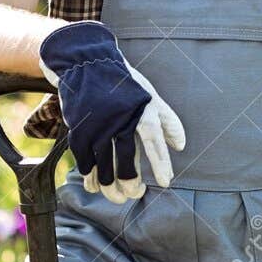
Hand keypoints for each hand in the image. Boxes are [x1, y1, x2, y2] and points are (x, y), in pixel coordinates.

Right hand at [37, 20, 185, 201]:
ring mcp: (97, 125)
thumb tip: (182, 146)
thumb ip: (168, 121)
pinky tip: (95, 186)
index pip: (153, 139)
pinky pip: (85, 162)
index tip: (167, 181)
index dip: (161, 162)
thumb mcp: (150, 96)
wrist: (87, 64)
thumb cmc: (124, 83)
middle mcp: (120, 118)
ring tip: (117, 197)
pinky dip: (90, 177)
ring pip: (104, 166)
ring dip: (110, 187)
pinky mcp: (79, 130)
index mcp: (141, 108)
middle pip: (125, 160)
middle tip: (135, 194)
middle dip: (131, 183)